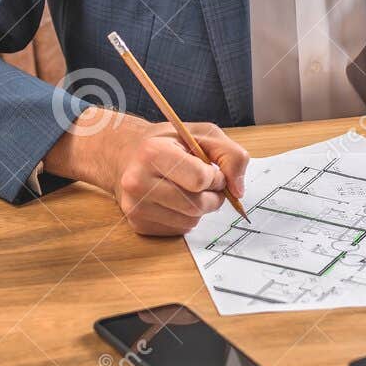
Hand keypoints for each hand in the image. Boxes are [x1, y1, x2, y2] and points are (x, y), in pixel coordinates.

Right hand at [45, 109, 247, 235]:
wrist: (126, 155)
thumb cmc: (168, 143)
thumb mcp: (202, 134)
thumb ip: (230, 155)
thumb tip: (238, 190)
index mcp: (153, 153)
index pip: (200, 179)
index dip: (216, 177)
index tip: (212, 170)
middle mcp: (138, 181)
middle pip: (196, 205)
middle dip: (212, 196)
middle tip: (208, 184)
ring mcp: (135, 206)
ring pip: (190, 221)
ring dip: (200, 208)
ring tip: (189, 190)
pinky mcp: (137, 224)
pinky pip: (179, 231)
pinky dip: (186, 218)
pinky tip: (176, 201)